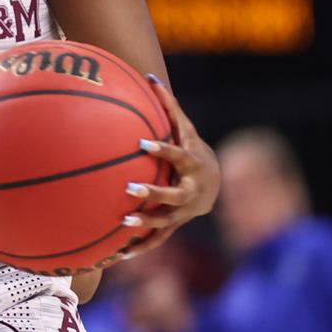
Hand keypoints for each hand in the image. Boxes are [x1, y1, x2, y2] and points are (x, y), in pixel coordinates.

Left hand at [119, 76, 219, 253]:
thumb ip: (168, 106)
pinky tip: (117, 255)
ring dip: (146, 224)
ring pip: (166, 221)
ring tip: (123, 224)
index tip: (142, 143)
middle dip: (154, 193)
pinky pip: (157, 240)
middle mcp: (190, 190)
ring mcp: (184, 211)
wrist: (214, 183)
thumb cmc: (191, 148)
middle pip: (174, 194)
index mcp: (192, 164)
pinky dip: (140, 247)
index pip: (177, 154)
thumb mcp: (184, 128)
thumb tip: (148, 76)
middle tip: (130, 188)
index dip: (162, 149)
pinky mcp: (174, 225)